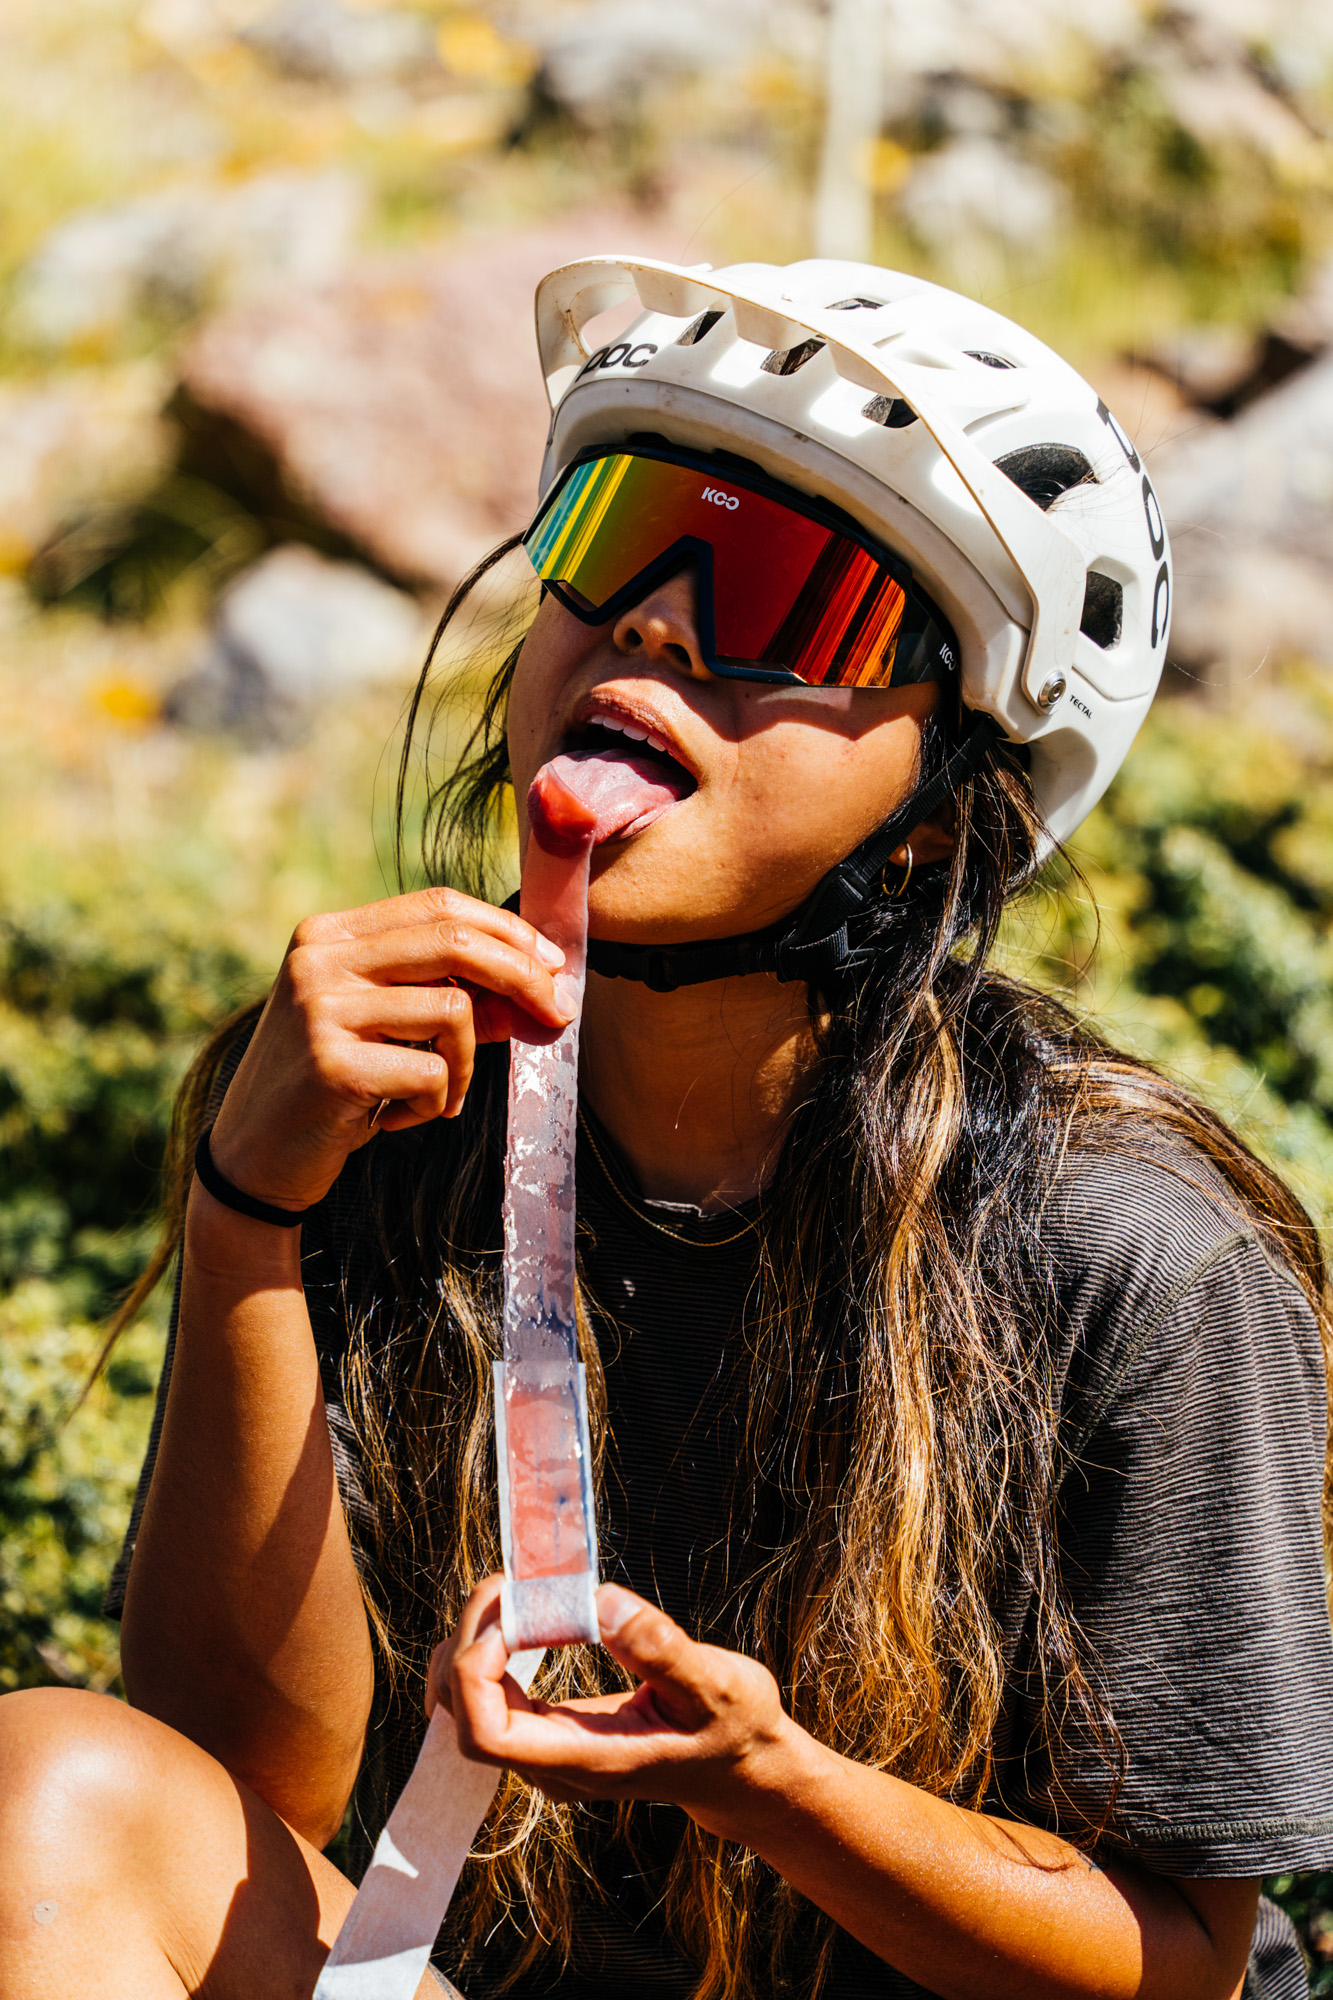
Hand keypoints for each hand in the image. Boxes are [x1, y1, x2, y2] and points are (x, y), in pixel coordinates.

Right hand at [204, 889, 571, 1211]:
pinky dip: (433, 1103)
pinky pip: (433, 1072)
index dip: (506, 930)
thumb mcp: (384, 1029)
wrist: (253, 1159)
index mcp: (329, 935)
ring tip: (436, 1097)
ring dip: (465, 1065)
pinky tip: (394, 1121)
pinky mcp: (331, 1065)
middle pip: (454, 943)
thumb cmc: (328, 1087)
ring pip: (452, 1013)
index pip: (438, 906)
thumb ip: (447, 999)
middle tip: (557, 1016)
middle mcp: (319, 959)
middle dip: (523, 977)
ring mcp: (320, 1010)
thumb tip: (537, 989)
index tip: (552, 965)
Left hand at [427, 1577, 796, 1838]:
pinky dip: (487, 1649)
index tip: (513, 1611)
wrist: (742, 1769)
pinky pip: (487, 1696)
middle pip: (462, 1712)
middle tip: (513, 1582)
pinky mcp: (549, 1732)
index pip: (484, 1736)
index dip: (475, 1668)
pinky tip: (520, 1617)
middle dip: (470, 1637)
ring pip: (464, 1704)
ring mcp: (547, 1752)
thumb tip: (599, 1602)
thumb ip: (661, 1649)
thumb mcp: (719, 1684)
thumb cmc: (734, 1728)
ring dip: (472, 1640)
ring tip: (516, 1593)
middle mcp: (553, 1764)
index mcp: (586, 1759)